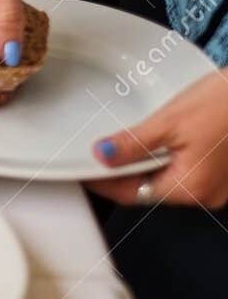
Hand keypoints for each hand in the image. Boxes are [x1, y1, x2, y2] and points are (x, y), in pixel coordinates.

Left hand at [88, 70, 227, 207]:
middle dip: (123, 173)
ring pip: (167, 181)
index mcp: (192, 189)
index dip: (104, 183)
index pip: (133, 195)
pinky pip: (185, 173)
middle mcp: (207, 195)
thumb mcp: (169, 122)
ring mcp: (218, 186)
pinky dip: (166, 161)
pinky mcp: (222, 173)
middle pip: (150, 190)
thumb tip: (102, 156)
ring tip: (126, 144)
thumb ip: (133, 144)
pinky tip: (157, 143)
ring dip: (144, 166)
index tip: (84, 171)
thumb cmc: (225, 103)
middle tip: (100, 154)